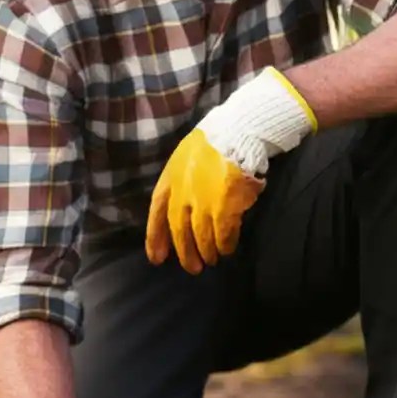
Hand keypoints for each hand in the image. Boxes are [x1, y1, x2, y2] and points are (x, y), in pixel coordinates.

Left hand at [146, 66, 317, 273]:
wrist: (241, 129)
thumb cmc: (217, 139)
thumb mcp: (186, 156)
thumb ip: (182, 181)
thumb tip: (184, 205)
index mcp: (171, 178)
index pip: (157, 213)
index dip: (155, 238)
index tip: (157, 258)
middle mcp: (183, 193)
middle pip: (180, 230)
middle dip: (185, 252)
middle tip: (193, 268)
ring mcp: (203, 201)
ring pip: (202, 236)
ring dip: (207, 251)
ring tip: (212, 259)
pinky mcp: (225, 206)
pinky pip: (224, 234)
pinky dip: (225, 244)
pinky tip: (228, 249)